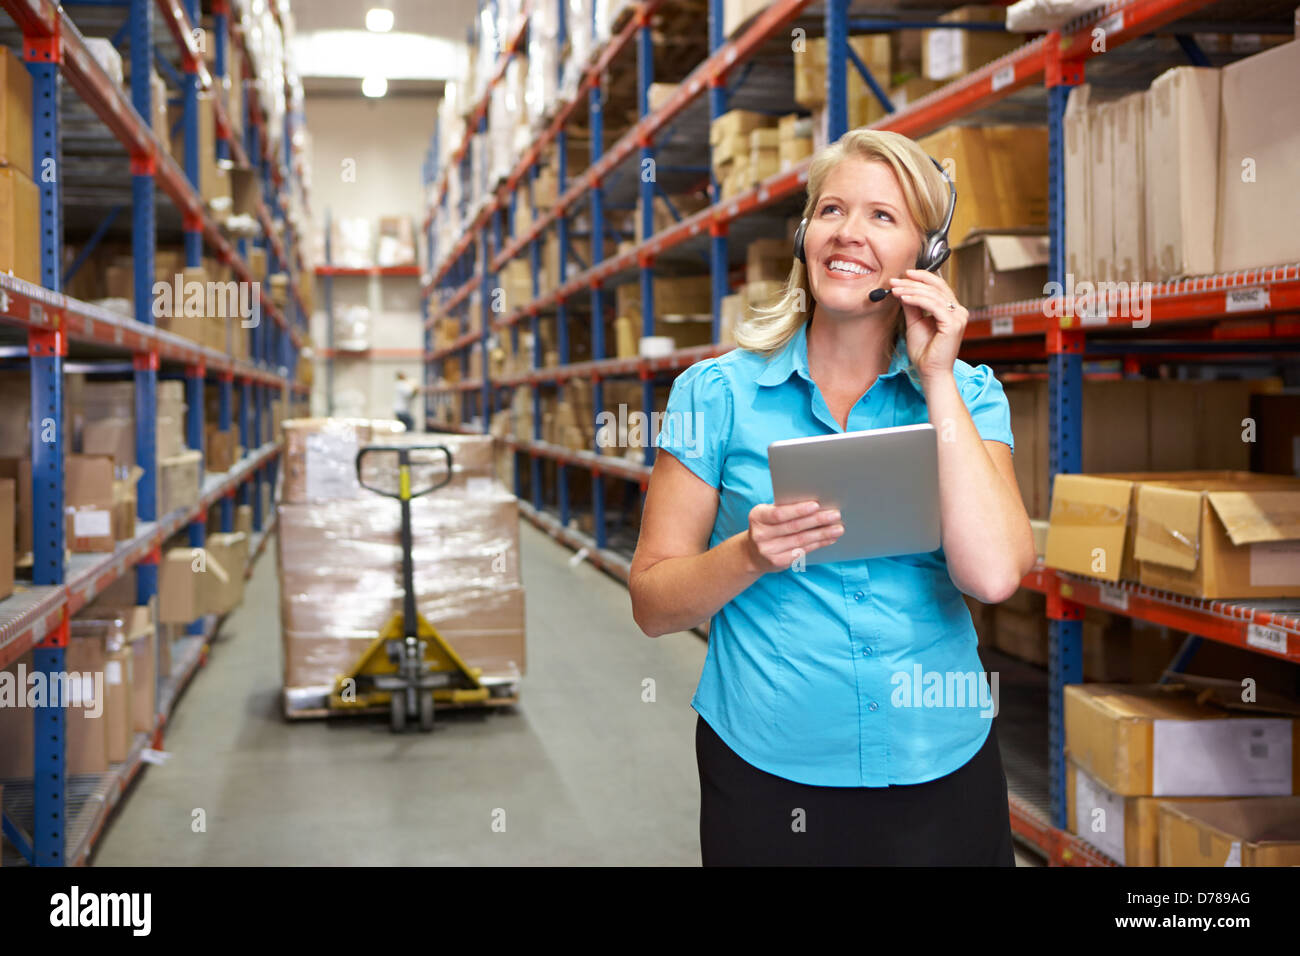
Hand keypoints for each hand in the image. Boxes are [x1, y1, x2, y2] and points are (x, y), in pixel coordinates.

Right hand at [744, 500, 843, 572]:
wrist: (753, 553)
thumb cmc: (768, 527)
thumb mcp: (768, 515)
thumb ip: (785, 508)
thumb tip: (816, 504)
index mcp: (757, 517)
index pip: (779, 513)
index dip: (798, 510)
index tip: (816, 505)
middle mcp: (760, 535)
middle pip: (793, 527)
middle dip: (817, 520)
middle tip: (835, 515)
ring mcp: (768, 550)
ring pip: (800, 540)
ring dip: (822, 534)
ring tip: (838, 528)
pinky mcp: (777, 562)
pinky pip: (802, 551)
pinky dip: (818, 544)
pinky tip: (829, 539)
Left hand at [890, 269, 966, 386]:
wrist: (930, 372)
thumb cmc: (924, 352)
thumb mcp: (915, 323)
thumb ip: (912, 306)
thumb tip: (903, 290)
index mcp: (952, 310)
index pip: (939, 286)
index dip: (921, 277)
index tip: (903, 275)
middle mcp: (959, 312)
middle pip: (936, 287)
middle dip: (913, 282)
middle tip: (895, 281)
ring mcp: (958, 317)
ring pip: (933, 295)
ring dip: (911, 290)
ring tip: (895, 290)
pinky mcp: (953, 324)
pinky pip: (932, 305)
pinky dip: (916, 299)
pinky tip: (903, 298)